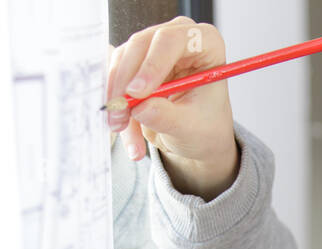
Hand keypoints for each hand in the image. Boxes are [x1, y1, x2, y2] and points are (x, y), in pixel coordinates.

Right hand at [105, 16, 238, 198]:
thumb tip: (139, 108)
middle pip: (141, 45)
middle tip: (120, 115)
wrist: (198, 137)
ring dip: (117, 96)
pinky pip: (116, 77)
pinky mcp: (135, 62)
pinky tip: (122, 127)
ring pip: (122, 61)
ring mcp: (154, 47)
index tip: (137, 93)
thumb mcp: (191, 128)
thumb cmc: (206, 127)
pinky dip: (115, 103)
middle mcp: (178, 38)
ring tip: (121, 127)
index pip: (172, 40)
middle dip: (126, 83)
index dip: (152, 64)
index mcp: (206, 44)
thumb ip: (167, 117)